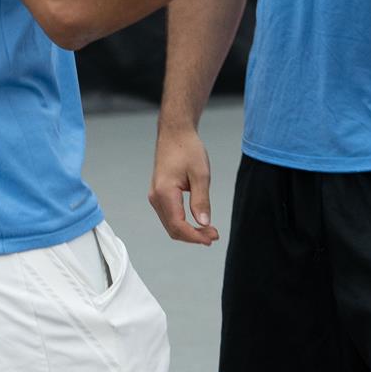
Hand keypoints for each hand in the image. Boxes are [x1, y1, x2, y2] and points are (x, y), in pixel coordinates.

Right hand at [148, 122, 216, 244]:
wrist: (175, 133)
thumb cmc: (188, 149)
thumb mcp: (201, 174)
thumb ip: (201, 200)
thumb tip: (204, 223)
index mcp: (164, 193)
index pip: (178, 225)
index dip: (195, 236)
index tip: (212, 238)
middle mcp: (156, 197)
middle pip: (173, 229)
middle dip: (193, 236)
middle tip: (214, 236)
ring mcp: (155, 196)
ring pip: (170, 225)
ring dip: (189, 231)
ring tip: (209, 231)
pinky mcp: (159, 194)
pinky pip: (170, 216)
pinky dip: (183, 223)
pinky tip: (197, 223)